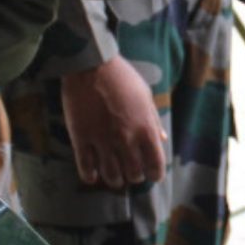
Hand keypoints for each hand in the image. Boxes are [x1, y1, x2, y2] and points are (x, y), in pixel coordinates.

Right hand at [60, 57, 167, 189]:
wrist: (91, 65)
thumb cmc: (122, 77)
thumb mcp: (145, 95)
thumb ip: (154, 120)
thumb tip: (163, 139)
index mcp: (145, 129)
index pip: (156, 166)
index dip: (155, 174)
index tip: (152, 174)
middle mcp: (126, 140)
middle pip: (133, 174)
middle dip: (134, 176)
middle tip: (131, 171)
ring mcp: (102, 141)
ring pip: (111, 176)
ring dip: (114, 180)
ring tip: (113, 176)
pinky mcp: (81, 139)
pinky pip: (86, 168)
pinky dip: (90, 176)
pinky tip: (92, 175)